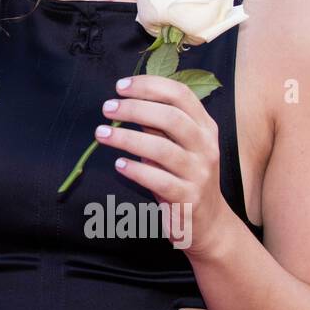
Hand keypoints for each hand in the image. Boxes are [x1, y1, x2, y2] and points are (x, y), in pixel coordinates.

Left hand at [95, 74, 230, 259]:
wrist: (208, 223)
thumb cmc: (183, 175)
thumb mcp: (178, 145)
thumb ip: (159, 124)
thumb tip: (126, 99)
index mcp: (205, 127)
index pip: (181, 94)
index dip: (150, 85)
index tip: (120, 86)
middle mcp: (206, 147)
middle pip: (172, 118)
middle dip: (135, 108)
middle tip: (107, 108)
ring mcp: (200, 174)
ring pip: (163, 149)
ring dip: (127, 138)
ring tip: (101, 133)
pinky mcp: (189, 199)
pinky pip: (160, 181)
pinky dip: (137, 171)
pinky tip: (119, 165)